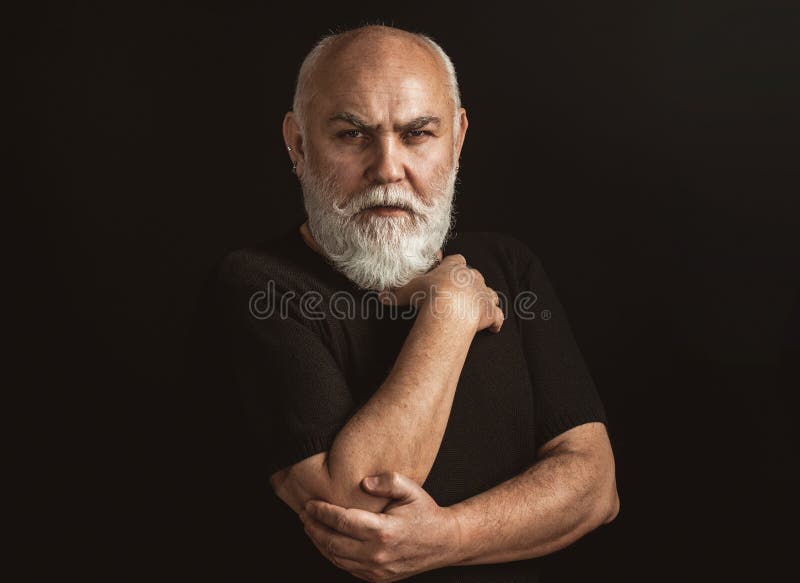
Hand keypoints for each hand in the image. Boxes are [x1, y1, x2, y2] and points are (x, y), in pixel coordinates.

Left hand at [299, 472, 461, 581]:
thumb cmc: (425, 512)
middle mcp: (378, 554)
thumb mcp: (410, 489)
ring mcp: (377, 570)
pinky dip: (332, 555)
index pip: (342, 521)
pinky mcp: (377, 578)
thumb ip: (387, 481)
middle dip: (313, 527)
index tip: (310, 503)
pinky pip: (347, 568)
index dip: (322, 512)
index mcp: (384, 531)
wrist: (445, 542)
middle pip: (333, 542)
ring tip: (310, 526)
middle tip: (304, 513)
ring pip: (336, 558)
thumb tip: (362, 482)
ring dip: (319, 542)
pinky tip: (326, 541)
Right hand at [378, 253, 503, 333]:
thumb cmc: (429, 295)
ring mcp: (483, 294)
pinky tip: (493, 328)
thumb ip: (395, 294)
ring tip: (478, 308)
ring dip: (485, 299)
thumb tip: (380, 296)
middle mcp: (472, 278)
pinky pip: (498, 316)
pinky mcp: (490, 312)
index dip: (453, 265)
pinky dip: (496, 322)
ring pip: (490, 293)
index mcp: (454, 268)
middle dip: (469, 284)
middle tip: (459, 294)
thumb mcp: (407, 292)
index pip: (456, 260)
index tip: (446, 270)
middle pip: (475, 276)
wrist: (450, 308)